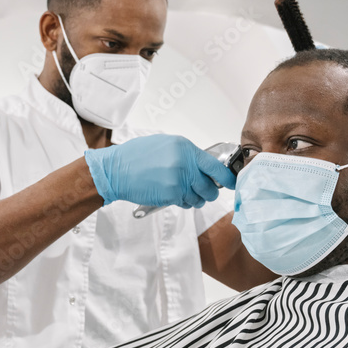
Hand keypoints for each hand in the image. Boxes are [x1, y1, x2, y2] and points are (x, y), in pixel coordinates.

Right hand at [84, 134, 235, 206]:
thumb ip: (186, 154)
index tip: (231, 182)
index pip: (215, 166)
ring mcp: (178, 181)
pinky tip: (173, 195)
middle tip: (203, 190)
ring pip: (199, 198)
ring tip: (184, 192)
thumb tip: (202, 165)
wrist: (116, 171)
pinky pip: (185, 203)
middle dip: (209, 192)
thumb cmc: (135, 156)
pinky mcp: (170, 195)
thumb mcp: (165, 144)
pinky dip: (182, 202)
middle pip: (210, 187)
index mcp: (185, 148)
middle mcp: (185, 163)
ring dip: (195, 199)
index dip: (227, 177)